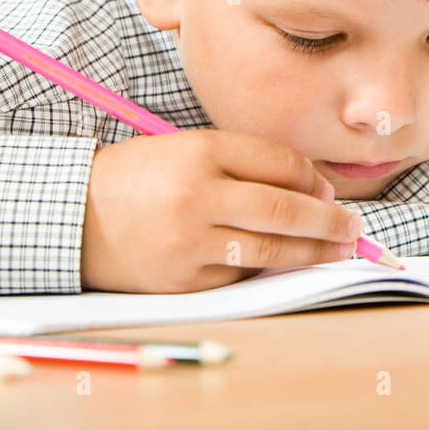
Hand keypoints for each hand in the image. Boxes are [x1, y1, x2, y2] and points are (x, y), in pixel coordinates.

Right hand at [81, 130, 359, 293]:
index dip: (314, 178)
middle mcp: (196, 195)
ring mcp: (189, 242)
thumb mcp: (188, 149)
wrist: (75, 216)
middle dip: (328, 220)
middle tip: (353, 228)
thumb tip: (314, 190)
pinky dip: (262, 269)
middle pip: (284, 209)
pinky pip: (240, 275)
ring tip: (338, 249)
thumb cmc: (142, 179)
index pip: (280, 162)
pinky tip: (278, 264)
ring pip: (271, 250)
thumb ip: (246, 162)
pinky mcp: (183, 280)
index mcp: (200, 151)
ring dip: (313, 251)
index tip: (329, 191)